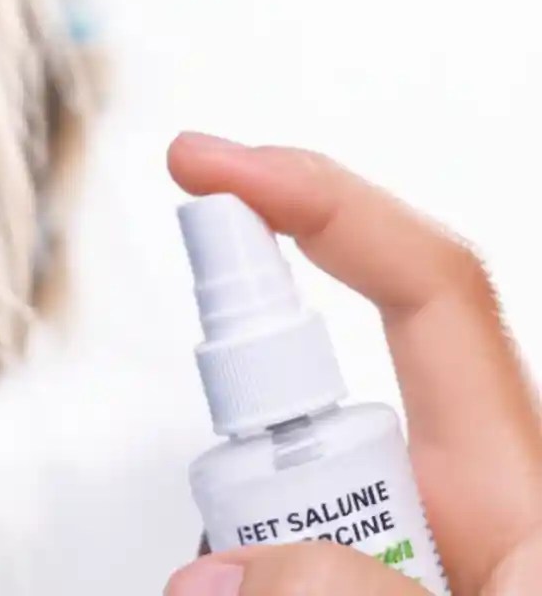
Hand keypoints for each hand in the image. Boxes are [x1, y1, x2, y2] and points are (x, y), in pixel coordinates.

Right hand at [162, 133, 541, 594]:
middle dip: (242, 452)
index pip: (423, 283)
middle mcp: (452, 494)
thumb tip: (213, 574)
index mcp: (511, 474)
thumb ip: (358, 590)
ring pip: (265, 503)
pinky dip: (229, 586)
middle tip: (230, 559)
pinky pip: (256, 567)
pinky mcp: (352, 587)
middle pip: (306, 402)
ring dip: (233, 560)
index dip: (319, 200)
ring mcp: (396, 547)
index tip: (209, 167)